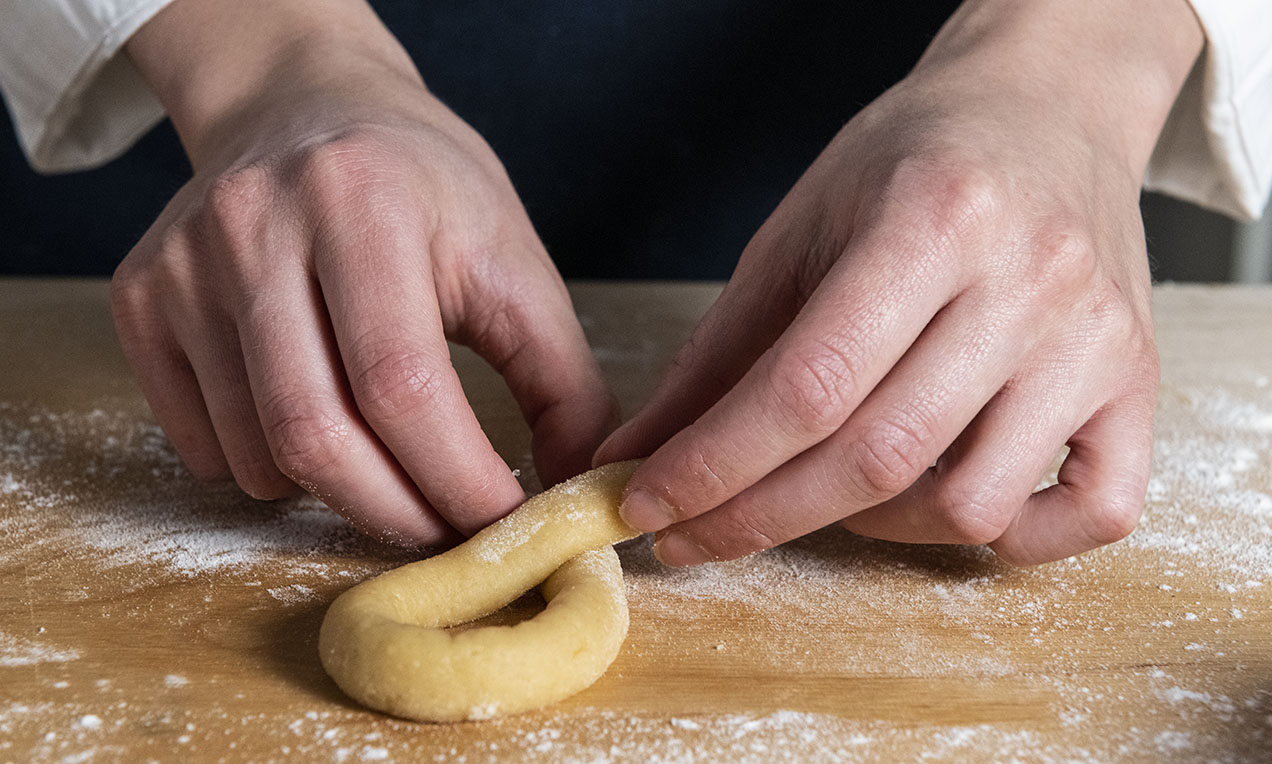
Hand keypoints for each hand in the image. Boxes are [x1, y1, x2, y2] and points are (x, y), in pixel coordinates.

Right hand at [112, 0, 615, 544]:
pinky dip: (271, 472)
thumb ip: (561, 379)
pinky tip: (317, 425)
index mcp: (364, 203)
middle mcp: (254, 226)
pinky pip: (203, 447)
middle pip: (314, 435)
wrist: (302, 106)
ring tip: (387, 457)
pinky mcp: (141, 299)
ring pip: (258, 454)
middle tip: (447, 529)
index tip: (503, 522)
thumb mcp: (512, 259)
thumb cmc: (423, 187)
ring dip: (337, 493)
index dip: (456, 478)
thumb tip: (572, 491)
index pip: (401, 384)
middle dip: (396, 512)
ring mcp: (184, 266)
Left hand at [595, 0, 1201, 565]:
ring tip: (828, 485)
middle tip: (691, 534)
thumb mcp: (799, 229)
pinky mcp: (1140, 382)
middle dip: (759, 516)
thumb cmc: (915, 161)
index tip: (646, 507)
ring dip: (872, 528)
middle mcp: (1028, 282)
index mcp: (932, 220)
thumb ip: (718, 349)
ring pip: (972, 504)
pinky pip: (1094, 513)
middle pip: (880, 457)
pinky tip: (950, 500)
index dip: (713, 466)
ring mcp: (1096, 340)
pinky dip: (1013, 541)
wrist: (1047, 108)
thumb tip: (637, 453)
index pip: (807, 386)